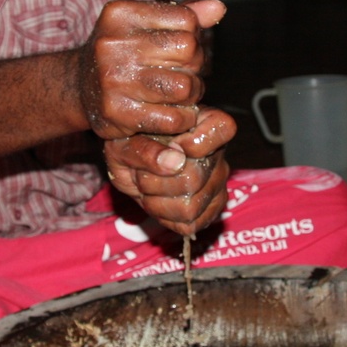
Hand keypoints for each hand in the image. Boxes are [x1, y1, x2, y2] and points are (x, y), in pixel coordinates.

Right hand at [79, 0, 225, 140]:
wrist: (78, 86)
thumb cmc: (122, 50)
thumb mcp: (144, 24)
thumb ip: (184, 15)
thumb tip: (218, 7)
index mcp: (121, 14)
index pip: (186, 20)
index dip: (193, 36)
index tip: (180, 48)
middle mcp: (112, 44)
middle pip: (189, 51)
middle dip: (194, 66)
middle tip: (182, 73)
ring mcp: (113, 79)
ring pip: (184, 86)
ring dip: (191, 94)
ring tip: (180, 93)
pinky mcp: (116, 113)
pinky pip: (173, 118)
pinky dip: (181, 118)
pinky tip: (172, 112)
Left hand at [105, 106, 236, 236]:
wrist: (127, 166)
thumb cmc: (129, 145)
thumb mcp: (124, 142)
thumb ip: (145, 148)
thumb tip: (175, 160)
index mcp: (204, 123)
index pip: (222, 129)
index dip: (193, 142)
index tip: (169, 145)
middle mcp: (218, 152)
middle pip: (195, 177)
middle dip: (154, 181)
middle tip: (140, 172)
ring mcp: (218, 182)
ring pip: (190, 207)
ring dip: (155, 201)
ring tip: (146, 186)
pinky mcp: (212, 208)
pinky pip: (190, 224)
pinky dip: (165, 217)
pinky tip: (157, 201)